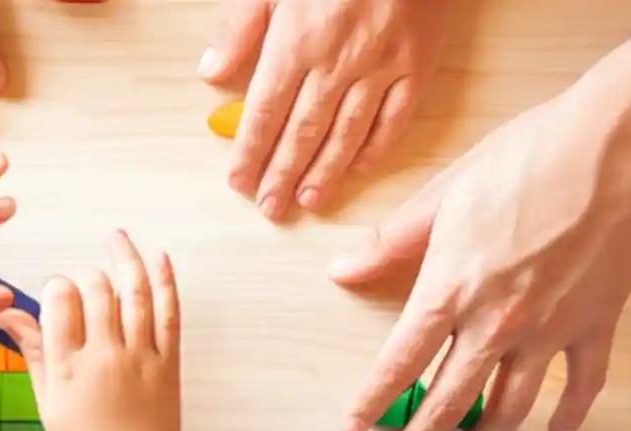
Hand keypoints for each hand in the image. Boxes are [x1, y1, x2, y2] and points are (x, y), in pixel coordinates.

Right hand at [0, 231, 183, 430]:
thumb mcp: (48, 403)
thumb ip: (34, 353)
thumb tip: (8, 312)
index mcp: (68, 368)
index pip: (60, 301)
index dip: (57, 287)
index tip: (58, 293)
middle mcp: (105, 357)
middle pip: (96, 290)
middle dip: (87, 275)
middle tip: (85, 282)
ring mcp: (141, 357)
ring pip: (134, 292)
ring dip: (126, 257)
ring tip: (117, 236)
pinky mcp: (169, 361)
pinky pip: (169, 312)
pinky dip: (165, 280)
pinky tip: (158, 256)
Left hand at [199, 0, 450, 219]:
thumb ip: (242, 22)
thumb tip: (211, 71)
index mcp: (299, 37)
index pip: (266, 110)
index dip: (250, 151)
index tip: (238, 182)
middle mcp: (340, 60)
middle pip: (303, 132)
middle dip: (282, 174)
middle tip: (269, 208)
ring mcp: (384, 66)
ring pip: (347, 134)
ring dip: (324, 173)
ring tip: (307, 200)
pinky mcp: (419, 66)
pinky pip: (395, 120)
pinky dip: (374, 150)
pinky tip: (355, 170)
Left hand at [331, 93, 630, 430]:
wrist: (612, 152)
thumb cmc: (528, 159)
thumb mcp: (443, 194)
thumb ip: (392, 241)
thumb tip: (342, 270)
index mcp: (452, 289)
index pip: (400, 360)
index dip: (374, 398)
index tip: (356, 424)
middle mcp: (497, 323)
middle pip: (450, 397)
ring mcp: (549, 331)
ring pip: (511, 406)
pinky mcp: (594, 324)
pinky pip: (582, 384)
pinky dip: (571, 415)